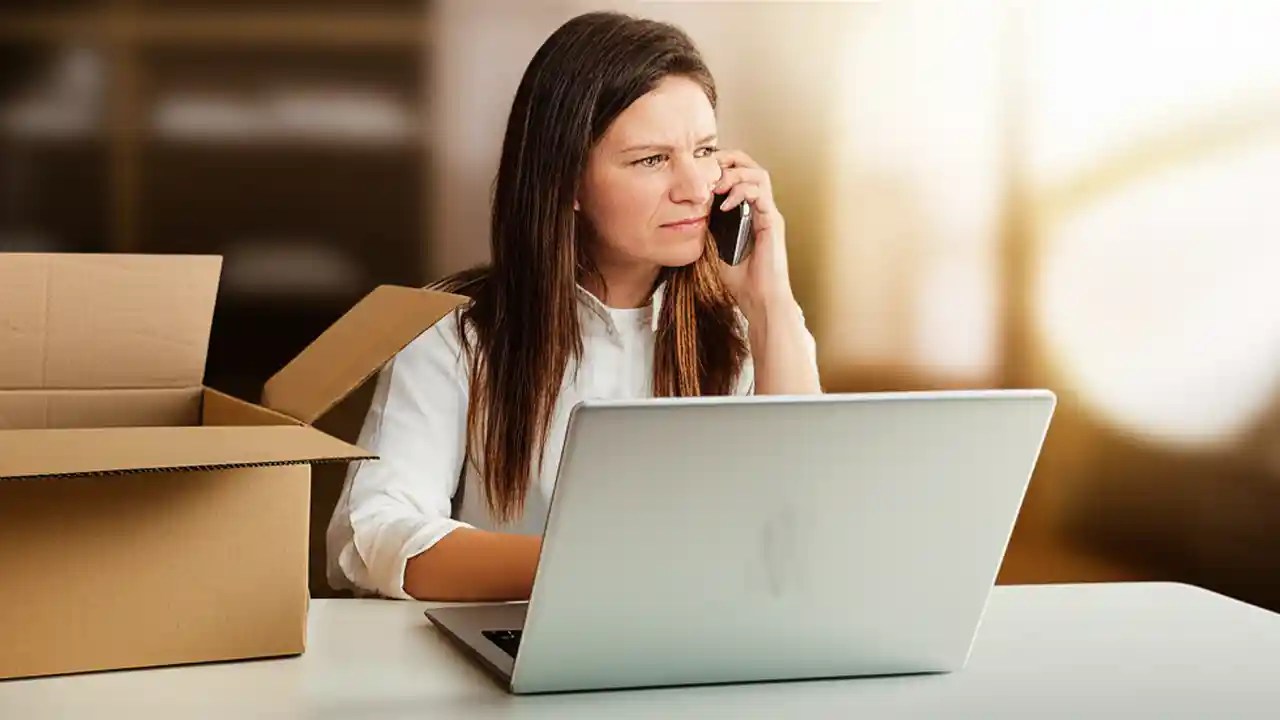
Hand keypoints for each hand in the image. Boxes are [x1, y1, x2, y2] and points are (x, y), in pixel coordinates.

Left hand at [711, 149, 794, 321]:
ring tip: (716, 184)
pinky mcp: (773, 223)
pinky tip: (725, 204)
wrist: (759, 300)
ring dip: (735, 174)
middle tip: (708, 167)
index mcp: (748, 211)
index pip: (738, 174)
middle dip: (729, 160)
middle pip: (751, 166)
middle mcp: (761, 208)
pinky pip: (761, 194)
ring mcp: (769, 214)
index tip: (699, 171)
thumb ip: (706, 228)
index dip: (720, 166)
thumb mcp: (714, 247)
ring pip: (759, 174)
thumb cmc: (740, 280)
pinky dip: (742, 193)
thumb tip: (687, 212)